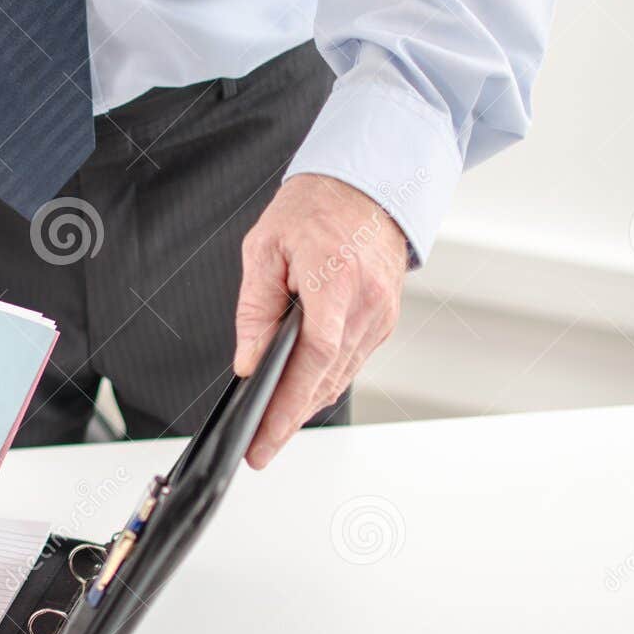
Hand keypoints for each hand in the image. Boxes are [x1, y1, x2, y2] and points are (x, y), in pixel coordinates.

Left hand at [232, 174, 407, 468]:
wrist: (366, 184)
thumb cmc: (313, 209)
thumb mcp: (264, 249)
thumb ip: (255, 309)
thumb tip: (249, 362)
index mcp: (337, 281)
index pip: (314, 358)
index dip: (289, 404)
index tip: (266, 435)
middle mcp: (368, 303)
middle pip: (329, 378)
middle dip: (292, 418)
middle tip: (261, 449)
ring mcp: (382, 313)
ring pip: (341, 375)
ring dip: (308, 404)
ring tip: (273, 430)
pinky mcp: (385, 319)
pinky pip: (352, 360)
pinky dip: (325, 380)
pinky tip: (301, 393)